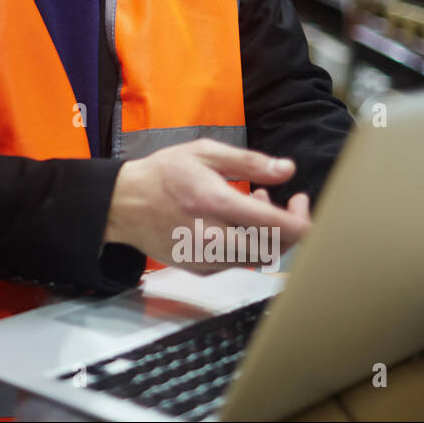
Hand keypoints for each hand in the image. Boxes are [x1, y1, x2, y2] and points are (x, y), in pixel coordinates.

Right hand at [104, 139, 311, 270]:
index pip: (280, 227)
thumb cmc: (161, 175)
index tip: (297, 200)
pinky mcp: (200, 269)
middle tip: (279, 202)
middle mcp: (214, 238)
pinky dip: (246, 245)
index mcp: (217, 204)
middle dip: (288, 226)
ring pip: (259, 259)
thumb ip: (248, 162)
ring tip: (251, 208)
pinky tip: (232, 223)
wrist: (122, 205)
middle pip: (276, 248)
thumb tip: (286, 170)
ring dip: (267, 236)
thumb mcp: (203, 152)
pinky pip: (237, 264)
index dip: (301, 217)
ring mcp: (207, 258)